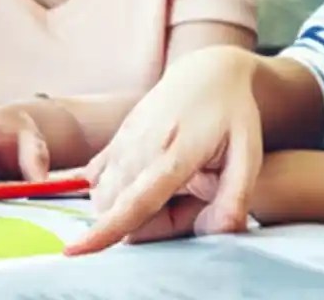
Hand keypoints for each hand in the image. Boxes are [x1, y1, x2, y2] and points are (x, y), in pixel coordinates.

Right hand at [65, 47, 263, 254]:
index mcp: (176, 153)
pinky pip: (99, 177)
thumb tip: (218, 236)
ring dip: (129, 207)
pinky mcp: (117, 137)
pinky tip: (143, 178)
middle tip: (191, 200)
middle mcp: (142, 145)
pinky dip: (114, 191)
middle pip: (117, 208)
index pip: (136, 201)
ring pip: (105, 195)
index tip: (75, 251)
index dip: (106, 230)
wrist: (209, 71)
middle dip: (146, 224)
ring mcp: (125, 139)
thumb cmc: (233, 115)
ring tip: (174, 187)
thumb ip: (235, 200)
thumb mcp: (248, 157)